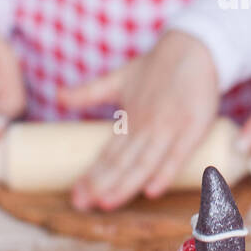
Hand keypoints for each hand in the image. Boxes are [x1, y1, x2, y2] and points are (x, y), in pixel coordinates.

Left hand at [60, 30, 219, 208]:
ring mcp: (169, 127)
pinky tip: (152, 191)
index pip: (106, 152)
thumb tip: (57, 95)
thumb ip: (90, 92)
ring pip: (144, 162)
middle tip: (81, 204)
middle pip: (121, 161)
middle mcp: (146, 125)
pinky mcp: (193, 127)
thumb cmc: (157, 66)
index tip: (75, 194)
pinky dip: (165, 173)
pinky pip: (178, 155)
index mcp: (129, 117)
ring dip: (125, 184)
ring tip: (107, 203)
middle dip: (101, 185)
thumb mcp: (119, 78)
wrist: (194, 47)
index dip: (91, 174)